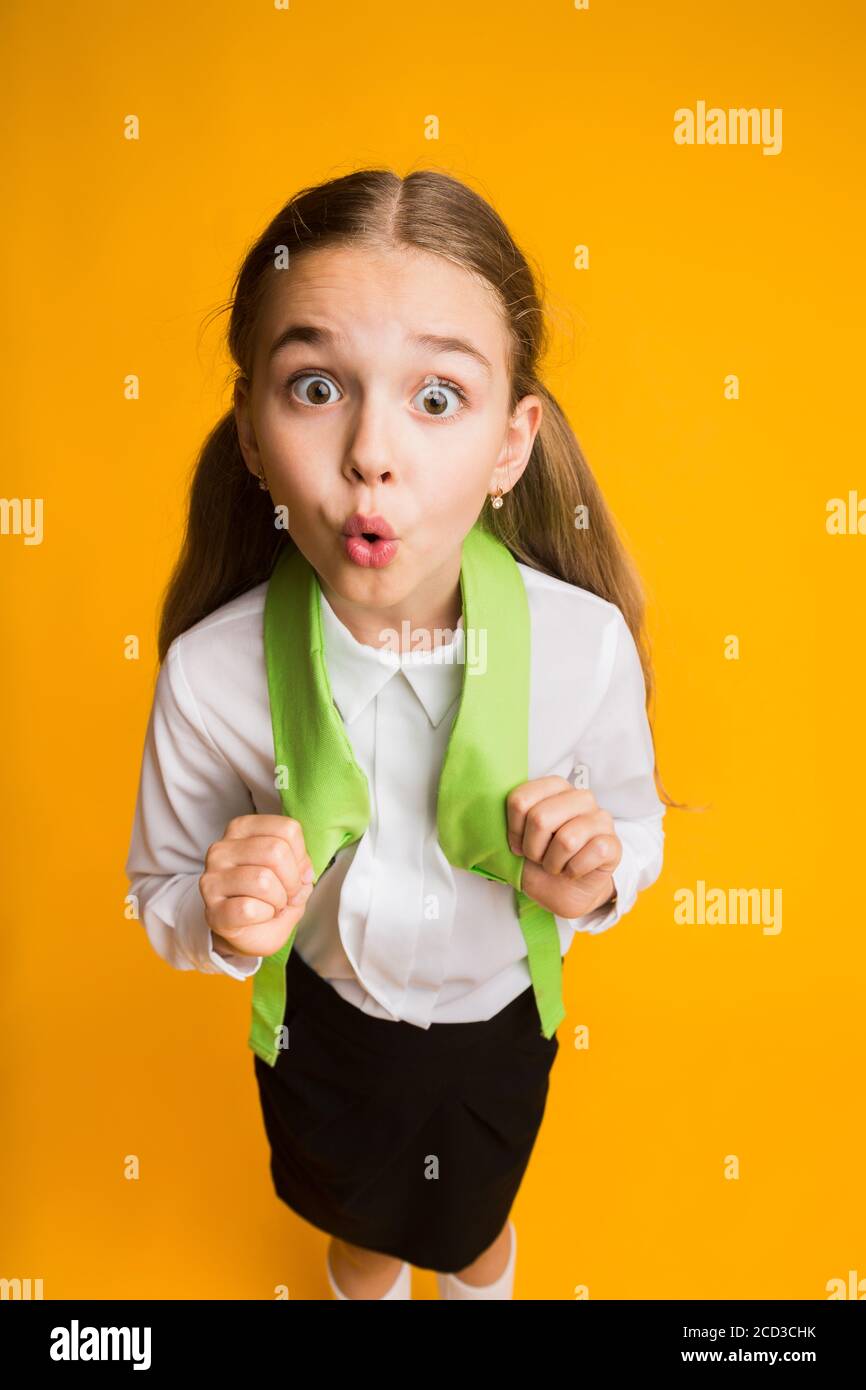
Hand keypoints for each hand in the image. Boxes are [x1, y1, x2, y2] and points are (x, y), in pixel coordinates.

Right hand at [200, 814, 314, 958]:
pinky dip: (265, 916)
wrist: (251, 935)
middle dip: (292, 881)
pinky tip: (259, 917)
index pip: (287, 829)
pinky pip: (249, 909)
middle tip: (287, 895)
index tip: (296, 875)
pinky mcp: (212, 910)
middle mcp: (221, 849)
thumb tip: (304, 873)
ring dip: (279, 900)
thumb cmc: (271, 897)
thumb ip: (300, 862)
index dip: (301, 858)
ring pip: (263, 880)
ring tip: (272, 906)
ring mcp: (212, 879)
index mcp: (241, 829)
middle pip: (276, 851)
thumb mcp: (294, 872)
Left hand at [506, 776, 620, 919]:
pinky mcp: (614, 843)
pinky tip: (574, 870)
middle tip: (539, 858)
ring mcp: (600, 818)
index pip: (520, 799)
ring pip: (566, 839)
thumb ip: (503, 827)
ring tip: (556, 865)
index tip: (518, 847)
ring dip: (554, 862)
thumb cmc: (541, 862)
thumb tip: (478, 827)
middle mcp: (579, 797)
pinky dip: (574, 870)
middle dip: (533, 849)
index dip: (513, 831)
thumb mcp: (517, 844)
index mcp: (552, 788)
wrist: (566, 892)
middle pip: (541, 817)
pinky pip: (591, 853)